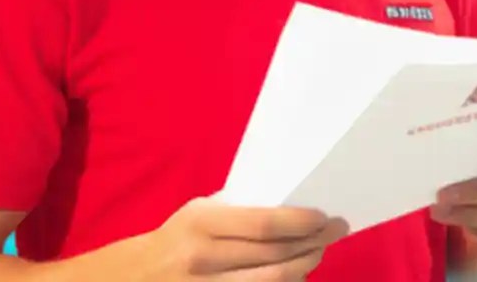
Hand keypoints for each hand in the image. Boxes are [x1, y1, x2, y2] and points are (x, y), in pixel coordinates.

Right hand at [143, 196, 350, 279]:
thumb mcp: (198, 211)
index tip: (323, 216)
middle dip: (314, 242)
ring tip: (320, 249)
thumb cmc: (178, 237)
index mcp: (202, 225)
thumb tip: (287, 201)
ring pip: (275, 281)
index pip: (264, 225)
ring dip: (306, 265)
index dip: (300, 222)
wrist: (140, 276)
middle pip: (276, 256)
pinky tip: (299, 273)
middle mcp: (206, 259)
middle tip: (336, 229)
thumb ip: (237, 207)